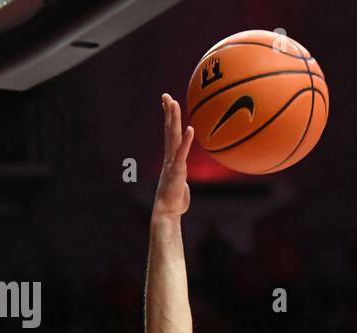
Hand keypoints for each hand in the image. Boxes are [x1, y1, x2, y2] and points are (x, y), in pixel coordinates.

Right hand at [153, 93, 193, 220]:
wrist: (167, 212)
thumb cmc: (174, 203)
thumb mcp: (180, 186)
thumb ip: (181, 179)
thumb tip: (181, 182)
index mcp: (171, 160)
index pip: (169, 135)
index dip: (168, 120)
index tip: (167, 105)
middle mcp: (170, 157)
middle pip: (169, 130)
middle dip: (168, 112)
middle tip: (166, 96)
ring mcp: (172, 162)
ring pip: (173, 136)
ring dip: (173, 119)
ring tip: (173, 103)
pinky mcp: (177, 170)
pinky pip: (182, 152)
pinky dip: (187, 141)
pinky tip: (190, 128)